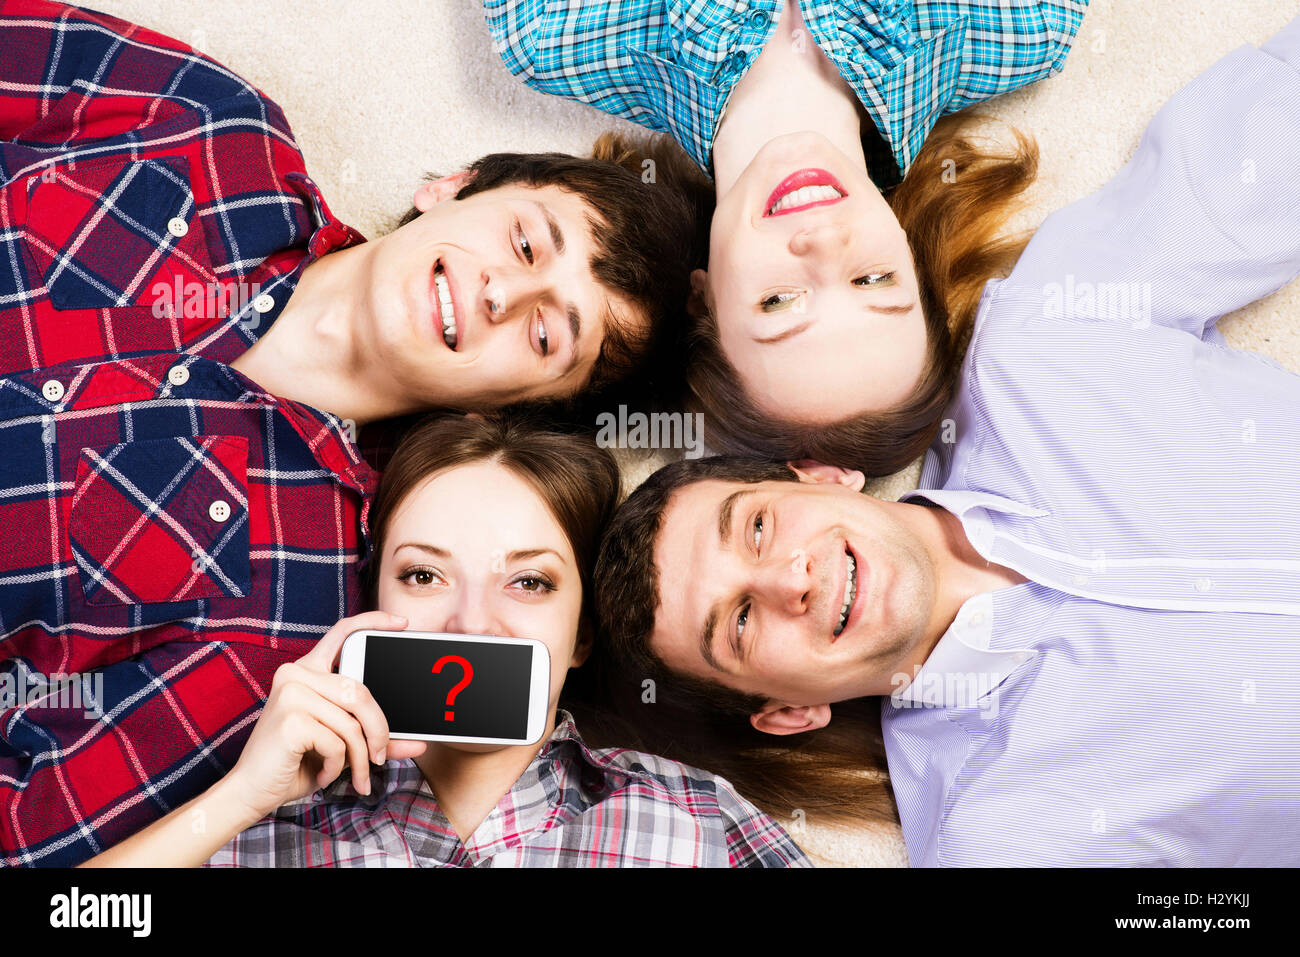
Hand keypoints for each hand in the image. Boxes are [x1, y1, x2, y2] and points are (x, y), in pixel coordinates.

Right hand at [223, 611, 426, 821]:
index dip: (372, 622)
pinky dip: (337, 766)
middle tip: (379, 757)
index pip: (342, 633)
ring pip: (352, 722)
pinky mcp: (290, 718)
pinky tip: (321, 773)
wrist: (251, 791)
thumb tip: (419, 744)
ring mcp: (291, 693)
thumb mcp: (342, 746)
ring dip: (360, 757)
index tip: (401, 623)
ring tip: (355, 776)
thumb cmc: (296, 763)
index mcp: (308, 672)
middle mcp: (296, 674)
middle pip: (360, 692)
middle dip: (379, 730)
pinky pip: (337, 742)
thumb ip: (376, 739)